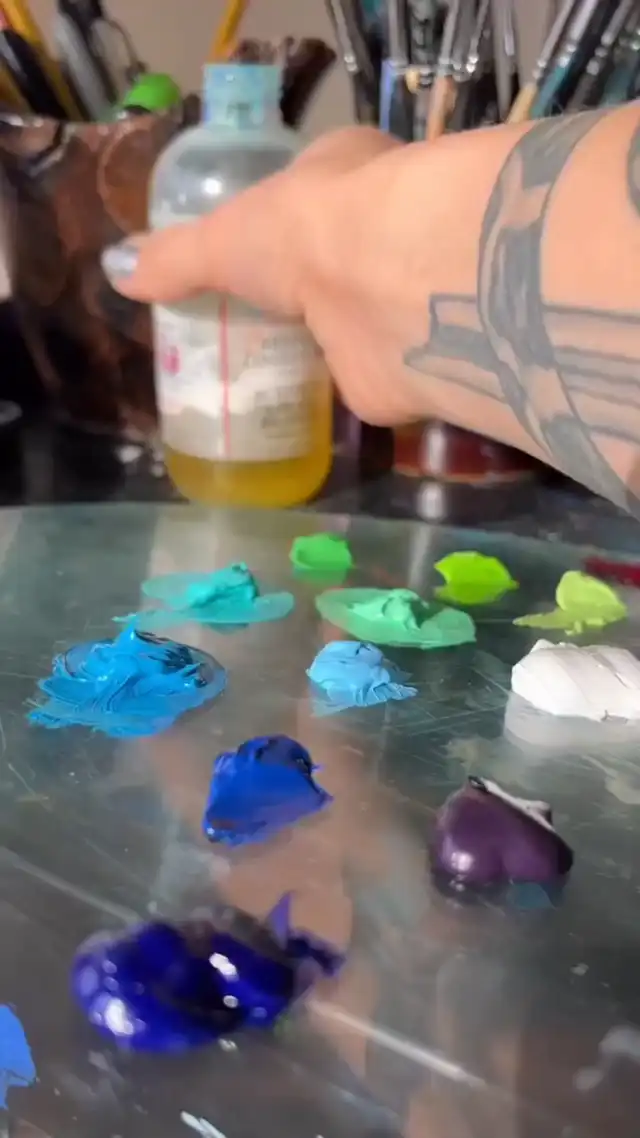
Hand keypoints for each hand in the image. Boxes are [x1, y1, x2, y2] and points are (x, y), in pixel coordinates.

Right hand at [103, 126, 430, 425]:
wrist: (390, 287)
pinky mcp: (400, 358)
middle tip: (241, 322)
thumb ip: (175, 258)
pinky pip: (354, 375)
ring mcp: (393, 294)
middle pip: (326, 257)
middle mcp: (379, 227)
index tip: (240, 251)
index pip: (306, 185)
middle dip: (293, 286)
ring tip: (258, 368)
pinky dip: (329, 391)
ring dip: (314, 339)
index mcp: (345, 169)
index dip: (274, 215)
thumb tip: (119, 272)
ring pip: (345, 315)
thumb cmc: (306, 231)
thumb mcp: (221, 239)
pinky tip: (294, 406)